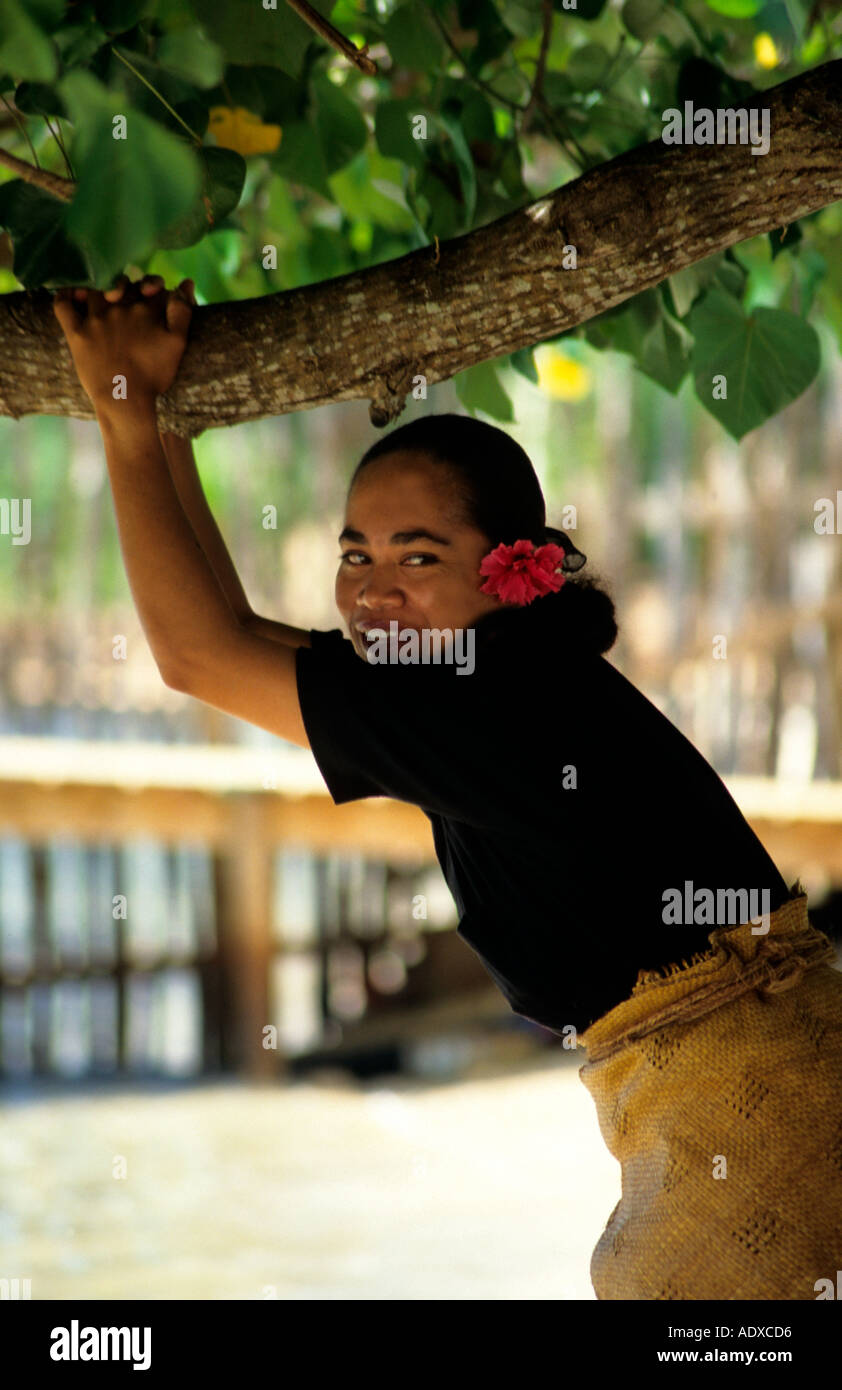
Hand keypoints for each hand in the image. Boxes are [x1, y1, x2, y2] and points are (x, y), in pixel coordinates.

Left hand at [53, 274, 195, 415]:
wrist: (126, 400)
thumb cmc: (154, 376)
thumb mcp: (177, 343)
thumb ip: (183, 311)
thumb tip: (187, 283)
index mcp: (145, 309)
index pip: (150, 285)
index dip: (155, 288)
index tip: (156, 299)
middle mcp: (119, 308)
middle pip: (124, 286)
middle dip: (130, 290)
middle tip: (134, 305)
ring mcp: (95, 319)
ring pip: (96, 290)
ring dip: (103, 289)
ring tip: (108, 298)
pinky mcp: (76, 333)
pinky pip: (63, 305)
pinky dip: (66, 295)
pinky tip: (75, 295)